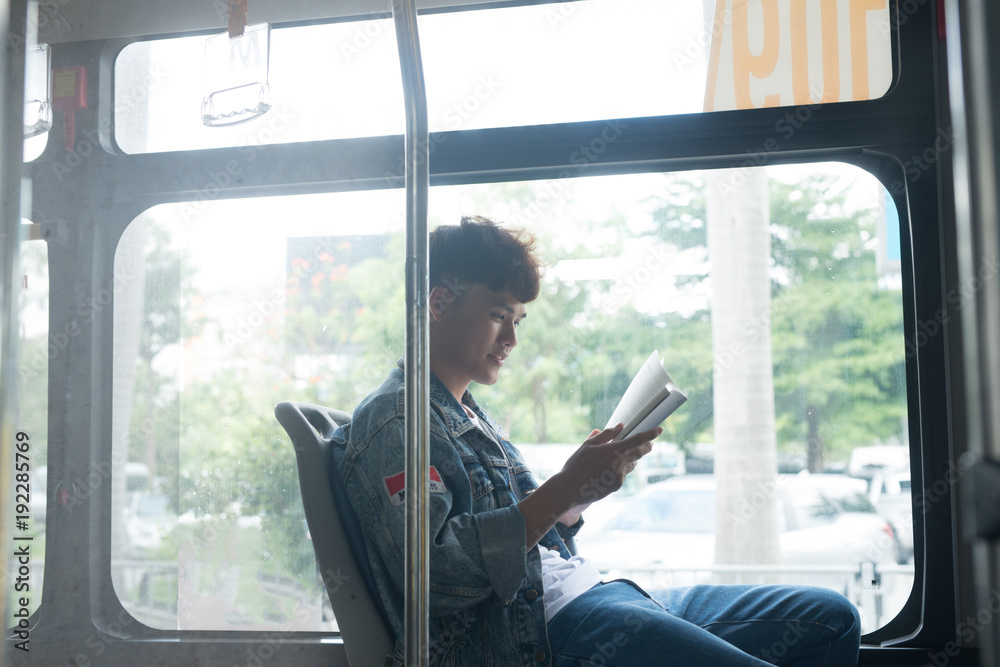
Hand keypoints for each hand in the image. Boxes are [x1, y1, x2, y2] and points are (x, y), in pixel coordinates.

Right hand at [518, 423, 659, 547]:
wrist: (569, 489)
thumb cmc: (576, 464)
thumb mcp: (588, 445)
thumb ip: (606, 434)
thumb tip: (620, 426)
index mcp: (612, 450)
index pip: (636, 440)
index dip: (650, 434)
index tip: (659, 430)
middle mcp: (618, 463)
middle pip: (640, 452)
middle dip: (646, 447)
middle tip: (648, 444)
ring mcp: (619, 476)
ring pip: (631, 464)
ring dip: (628, 460)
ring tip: (611, 461)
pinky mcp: (617, 486)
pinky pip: (623, 475)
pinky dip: (619, 471)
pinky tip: (604, 474)